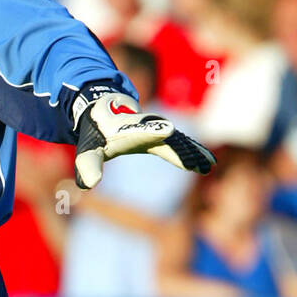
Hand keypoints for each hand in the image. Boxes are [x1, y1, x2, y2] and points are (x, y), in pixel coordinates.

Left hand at [72, 87, 215, 188]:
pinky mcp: (163, 136)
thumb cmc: (96, 133)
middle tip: (199, 163)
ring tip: (208, 166)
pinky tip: (206, 163)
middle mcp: (147, 127)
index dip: (153, 131)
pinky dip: (193, 152)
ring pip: (178, 141)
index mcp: (128, 129)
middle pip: (168, 139)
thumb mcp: (88, 149)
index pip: (141, 131)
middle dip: (183, 150)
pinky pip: (181, 144)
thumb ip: (88, 165)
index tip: (167, 130)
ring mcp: (157, 130)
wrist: (104, 111)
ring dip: (193, 152)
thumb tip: (87, 186)